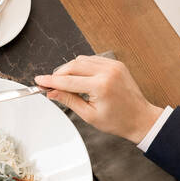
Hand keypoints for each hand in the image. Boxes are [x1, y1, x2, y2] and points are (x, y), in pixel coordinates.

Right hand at [35, 55, 163, 144]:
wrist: (140, 118)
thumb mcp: (89, 115)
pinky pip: (92, 60)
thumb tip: (52, 92)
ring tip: (66, 84)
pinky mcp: (115, 64)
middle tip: (49, 84)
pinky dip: (82, 66)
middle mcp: (107, 72)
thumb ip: (68, 100)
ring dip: (70, 69)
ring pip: (81, 60)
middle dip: (58, 74)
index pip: (68, 81)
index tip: (39, 81)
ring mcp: (113, 66)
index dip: (50, 81)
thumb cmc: (118, 121)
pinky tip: (79, 78)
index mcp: (101, 86)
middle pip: (72, 66)